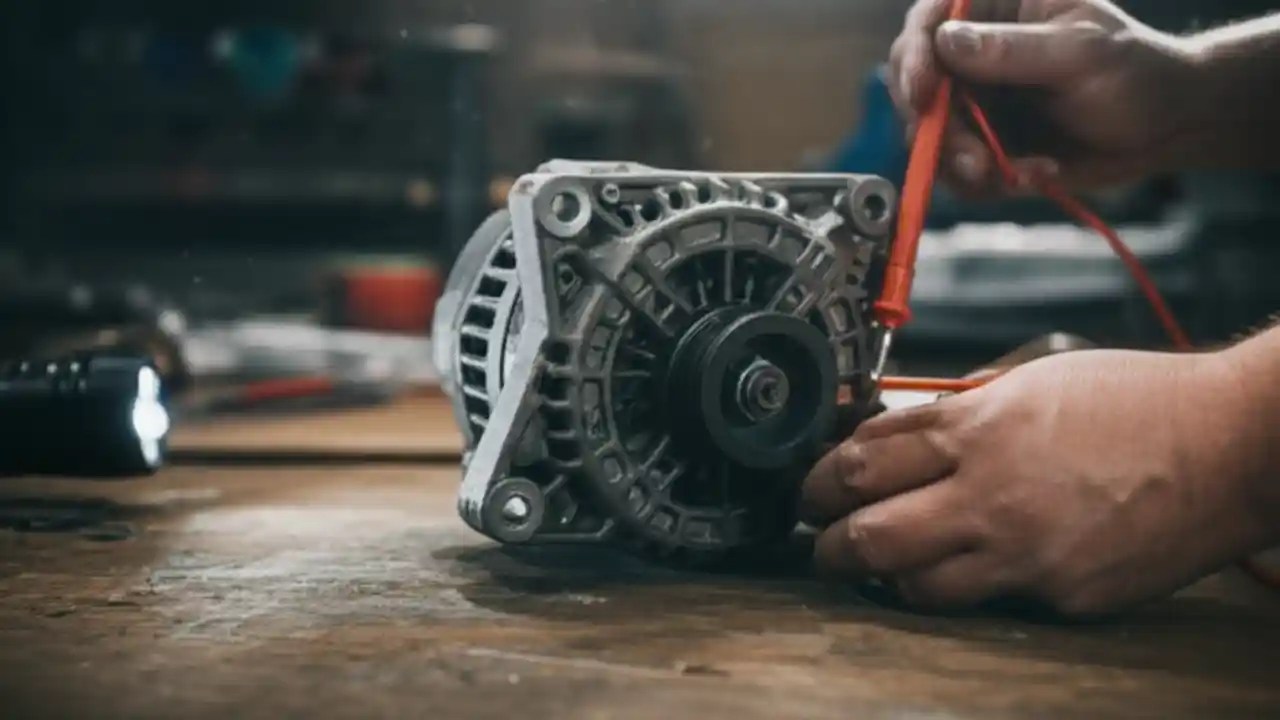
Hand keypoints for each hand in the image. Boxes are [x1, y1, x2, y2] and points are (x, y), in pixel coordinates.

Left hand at [800, 349, 1275, 615]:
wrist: (1227, 444)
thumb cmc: (1136, 402)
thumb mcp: (1029, 381)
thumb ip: (958, 412)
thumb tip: (895, 437)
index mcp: (977, 427)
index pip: (858, 461)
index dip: (817, 480)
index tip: (810, 489)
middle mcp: (990, 492)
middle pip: (864, 534)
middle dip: (823, 542)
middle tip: (817, 540)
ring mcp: (1024, 551)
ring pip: (911, 586)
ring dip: (881, 578)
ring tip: (875, 567)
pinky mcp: (1058, 594)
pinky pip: (984, 601)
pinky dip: (957, 588)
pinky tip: (957, 572)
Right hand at [888, 0, 1201, 193]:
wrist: (1165, 129)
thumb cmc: (1137, 73)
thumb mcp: (1080, 53)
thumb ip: (1013, 51)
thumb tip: (947, 42)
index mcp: (997, 8)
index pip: (929, 20)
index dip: (914, 55)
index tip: (924, 93)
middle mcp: (975, 53)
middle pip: (915, 84)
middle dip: (936, 128)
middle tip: (970, 159)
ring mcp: (976, 101)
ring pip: (930, 135)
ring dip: (961, 162)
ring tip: (1010, 174)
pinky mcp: (983, 143)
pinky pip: (955, 169)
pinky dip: (987, 182)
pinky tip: (1035, 175)